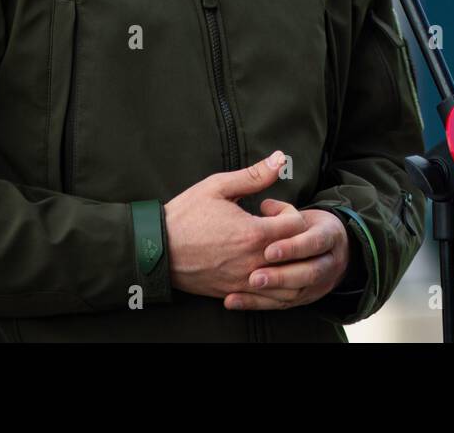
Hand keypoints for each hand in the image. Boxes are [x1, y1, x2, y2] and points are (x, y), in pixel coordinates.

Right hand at [163, 152, 308, 297]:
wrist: (156, 249)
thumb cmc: (185, 215)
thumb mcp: (217, 187)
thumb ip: (254, 175)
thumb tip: (280, 158)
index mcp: (253, 233)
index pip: (297, 226)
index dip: (288, 211)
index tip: (268, 208)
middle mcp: (253, 261)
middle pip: (296, 253)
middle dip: (291, 236)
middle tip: (272, 225)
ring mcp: (244, 280)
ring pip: (286, 279)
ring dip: (285, 262)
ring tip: (269, 246)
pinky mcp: (235, 292)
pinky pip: (267, 295)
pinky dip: (272, 282)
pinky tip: (259, 265)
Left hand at [223, 203, 350, 311]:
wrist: (330, 250)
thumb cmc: (308, 227)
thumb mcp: (303, 213)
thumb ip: (284, 211)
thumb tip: (265, 206)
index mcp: (330, 236)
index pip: (315, 243)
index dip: (293, 247)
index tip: (268, 251)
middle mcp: (329, 263)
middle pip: (309, 273)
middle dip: (282, 276)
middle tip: (255, 276)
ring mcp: (318, 284)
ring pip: (297, 293)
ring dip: (270, 291)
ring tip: (247, 286)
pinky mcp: (303, 298)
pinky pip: (281, 304)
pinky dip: (256, 303)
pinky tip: (234, 300)